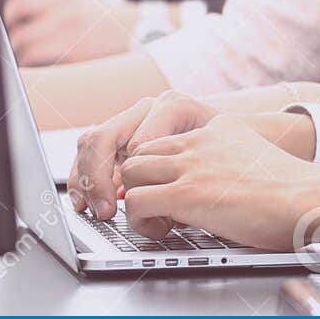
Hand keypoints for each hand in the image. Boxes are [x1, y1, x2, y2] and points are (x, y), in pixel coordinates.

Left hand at [4, 0, 138, 63]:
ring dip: (21, 48)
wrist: (144, 31)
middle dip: (12, 27)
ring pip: (23, 41)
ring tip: (27, 52)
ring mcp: (70, 30)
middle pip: (18, 15)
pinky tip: (39, 61)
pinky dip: (32, 61)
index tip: (14, 16)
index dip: (13, 8)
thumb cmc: (114, 11)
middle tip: (16, 35)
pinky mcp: (73, 51)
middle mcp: (67, 7)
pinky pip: (36, 57)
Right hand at [68, 90, 220, 223]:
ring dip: (84, 179)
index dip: (129, 173)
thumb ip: (205, 164)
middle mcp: (148, 109)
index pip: (137, 141)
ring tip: (90, 209)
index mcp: (174, 107)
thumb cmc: (235, 147)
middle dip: (96, 177)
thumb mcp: (227, 152)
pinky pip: (90, 154)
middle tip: (104, 211)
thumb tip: (182, 188)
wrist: (237, 138)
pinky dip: (82, 179)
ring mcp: (131, 122)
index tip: (128, 200)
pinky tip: (83, 203)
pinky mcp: (119, 139)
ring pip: (91, 143)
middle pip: (104, 137)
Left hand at [117, 115, 319, 250]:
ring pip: (130, 174)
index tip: (173, 192)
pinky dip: (141, 222)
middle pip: (142, 152)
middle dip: (142, 182)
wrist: (311, 198)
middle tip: (160, 207)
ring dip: (138, 200)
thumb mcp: (257, 160)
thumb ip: (231, 164)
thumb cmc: (296, 191)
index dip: (163, 170)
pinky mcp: (186, 193)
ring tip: (162, 221)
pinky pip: (136, 202)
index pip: (169, 141)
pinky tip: (167, 231)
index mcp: (222, 129)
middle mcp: (203, 140)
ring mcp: (193, 164)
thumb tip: (216, 192)